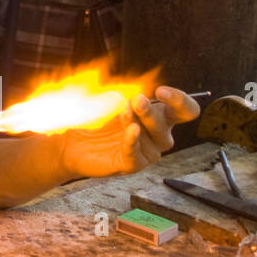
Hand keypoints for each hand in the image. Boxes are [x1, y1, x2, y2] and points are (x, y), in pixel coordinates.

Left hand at [60, 86, 201, 177]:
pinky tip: (130, 130)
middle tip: (136, 100)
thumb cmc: (95, 119)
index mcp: (158, 117)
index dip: (180, 100)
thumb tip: (131, 94)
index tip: (161, 91)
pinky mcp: (130, 165)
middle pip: (167, 124)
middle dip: (152, 111)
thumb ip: (121, 96)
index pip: (185, 111)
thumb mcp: (107, 101)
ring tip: (123, 111)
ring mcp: (146, 152)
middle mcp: (157, 136)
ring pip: (154, 139)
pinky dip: (133, 141)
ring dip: (138, 121)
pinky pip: (137, 155)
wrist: (71, 143)